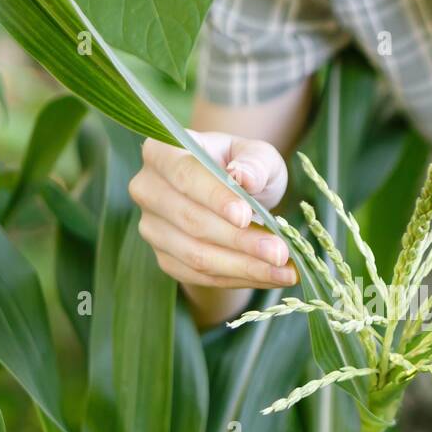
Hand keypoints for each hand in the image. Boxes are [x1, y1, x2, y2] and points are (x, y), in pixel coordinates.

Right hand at [132, 131, 297, 291]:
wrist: (234, 195)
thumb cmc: (244, 167)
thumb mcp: (258, 155)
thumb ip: (255, 162)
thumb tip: (245, 178)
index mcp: (162, 152)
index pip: (186, 175)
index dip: (215, 198)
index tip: (246, 216)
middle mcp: (147, 190)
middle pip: (192, 221)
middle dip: (240, 240)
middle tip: (280, 252)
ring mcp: (152, 228)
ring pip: (196, 255)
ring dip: (244, 267)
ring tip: (284, 271)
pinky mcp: (165, 259)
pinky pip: (201, 276)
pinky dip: (239, 279)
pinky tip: (271, 276)